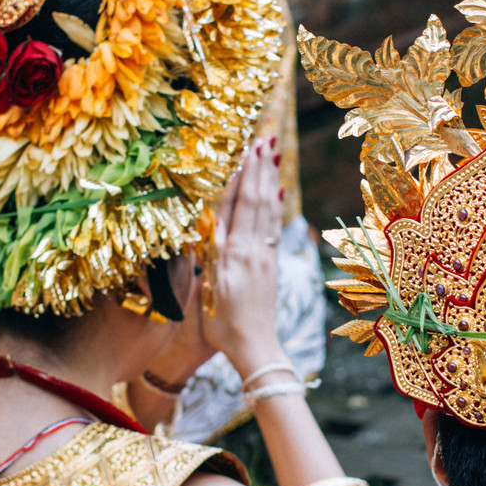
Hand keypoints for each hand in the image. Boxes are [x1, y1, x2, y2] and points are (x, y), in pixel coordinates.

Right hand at [201, 135, 286, 382]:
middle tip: (265, 137)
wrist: (255, 348)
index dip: (241, 175)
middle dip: (259, 167)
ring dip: (269, 178)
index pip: (237, 204)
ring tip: (273, 153)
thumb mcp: (208, 289)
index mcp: (231, 254)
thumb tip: (210, 219)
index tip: (246, 148)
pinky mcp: (270, 265)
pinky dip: (275, 205)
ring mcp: (263, 256)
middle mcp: (250, 249)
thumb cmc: (221, 326)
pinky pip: (272, 226)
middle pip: (255, 199)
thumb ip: (209, 253)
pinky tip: (277, 191)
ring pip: (266, 209)